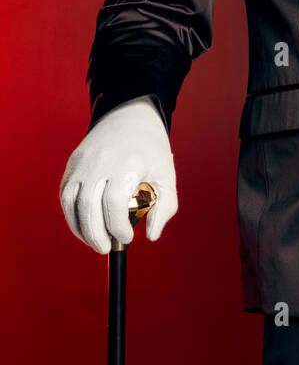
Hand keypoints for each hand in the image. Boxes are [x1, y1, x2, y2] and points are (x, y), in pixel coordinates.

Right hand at [60, 97, 177, 252]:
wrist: (130, 116)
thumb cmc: (151, 150)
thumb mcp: (167, 175)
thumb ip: (165, 207)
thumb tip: (151, 236)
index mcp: (128, 163)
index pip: (115, 202)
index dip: (118, 227)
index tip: (128, 239)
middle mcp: (101, 161)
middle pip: (89, 206)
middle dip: (96, 234)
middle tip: (107, 249)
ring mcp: (83, 162)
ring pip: (72, 202)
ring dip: (80, 228)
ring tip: (96, 242)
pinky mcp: (73, 164)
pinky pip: (66, 195)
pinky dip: (72, 215)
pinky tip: (84, 227)